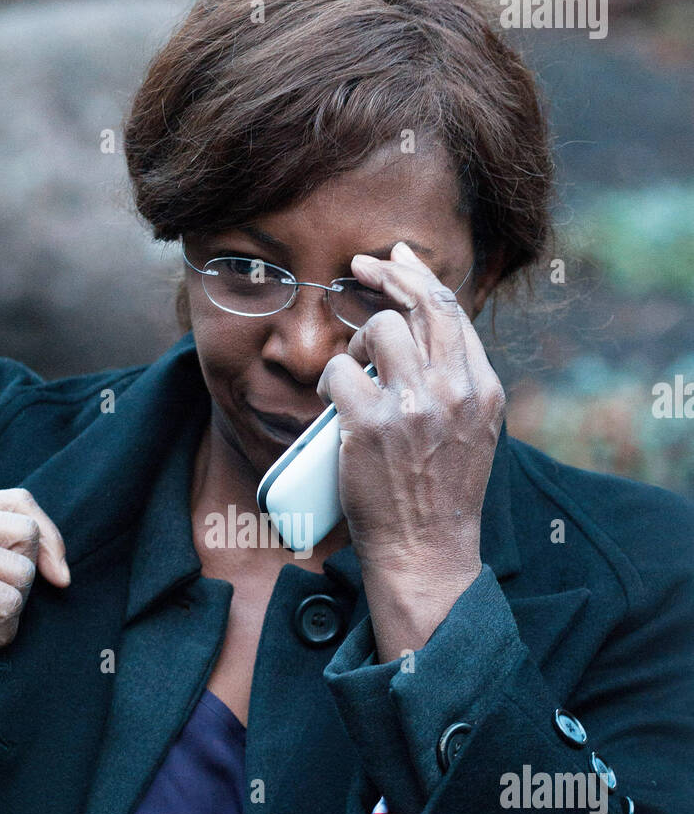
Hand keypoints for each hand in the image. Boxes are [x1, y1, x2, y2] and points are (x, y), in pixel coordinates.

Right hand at [0, 487, 69, 740]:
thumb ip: (0, 549)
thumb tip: (61, 563)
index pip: (19, 502)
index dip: (49, 539)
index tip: (57, 577)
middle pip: (26, 533)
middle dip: (24, 581)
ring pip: (22, 571)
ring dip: (10, 613)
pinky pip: (9, 603)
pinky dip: (0, 633)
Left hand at [316, 240, 504, 589]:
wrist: (426, 553)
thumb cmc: (438, 497)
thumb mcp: (470, 434)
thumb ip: (454, 385)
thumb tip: (418, 334)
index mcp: (483, 390)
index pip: (452, 312)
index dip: (420, 277)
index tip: (398, 259)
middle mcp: (455, 391)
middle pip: (421, 303)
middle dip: (388, 275)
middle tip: (360, 267)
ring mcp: (414, 406)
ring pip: (380, 328)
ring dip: (357, 340)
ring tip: (353, 371)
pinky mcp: (371, 425)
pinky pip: (339, 370)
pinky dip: (329, 380)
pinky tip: (331, 403)